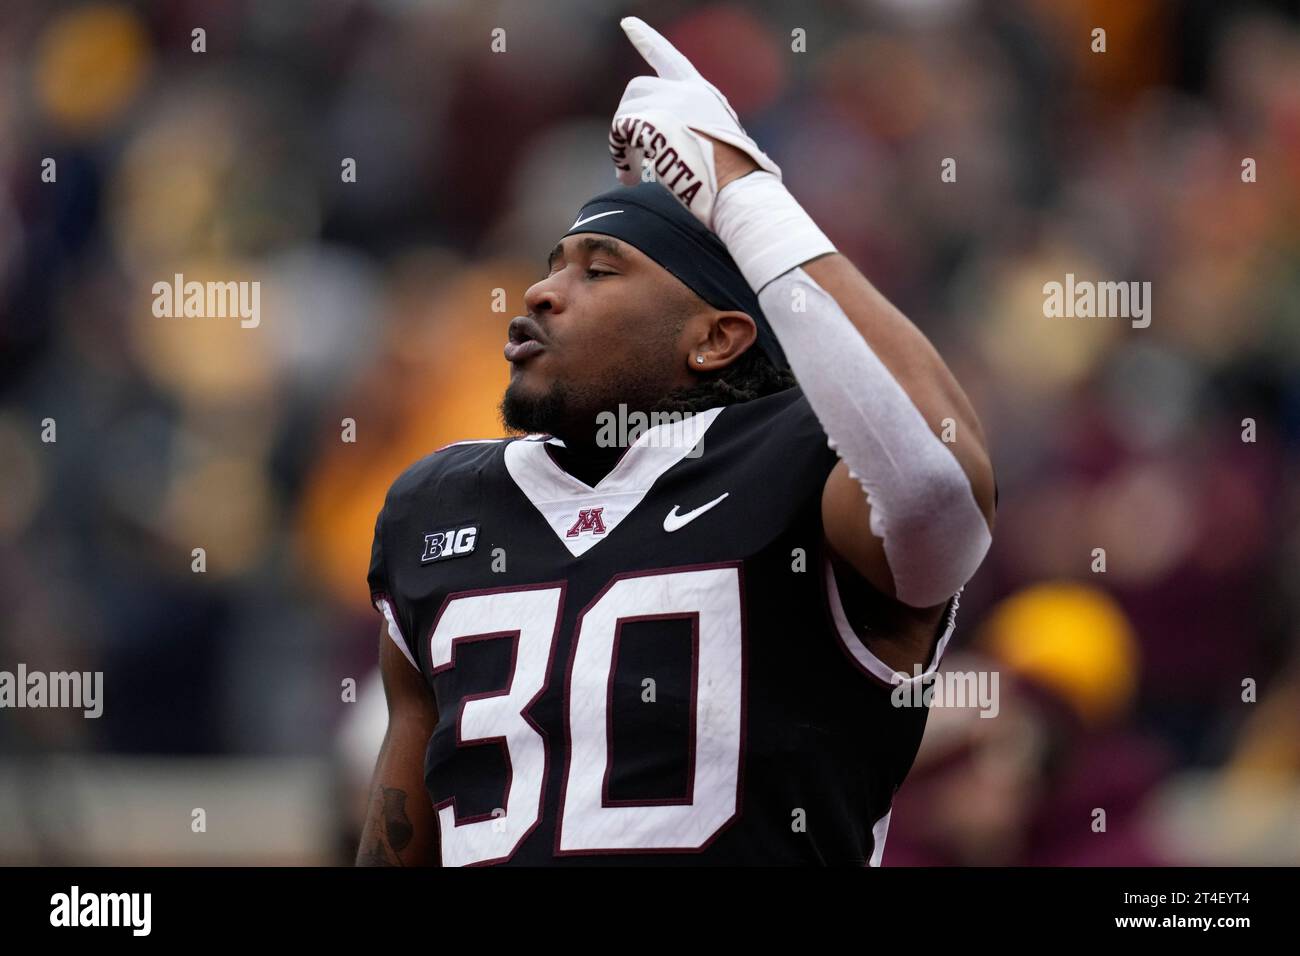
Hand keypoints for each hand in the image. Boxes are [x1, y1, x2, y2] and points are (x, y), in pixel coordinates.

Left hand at [609, 16, 778, 227]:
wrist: (737, 188)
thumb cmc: (731, 179)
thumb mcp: (714, 141)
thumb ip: (685, 131)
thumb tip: (652, 146)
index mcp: (701, 93)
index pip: (668, 58)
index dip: (646, 39)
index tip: (627, 23)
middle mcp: (685, 91)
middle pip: (636, 89)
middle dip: (627, 121)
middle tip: (630, 157)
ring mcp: (670, 103)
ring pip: (625, 112)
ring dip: (622, 144)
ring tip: (632, 173)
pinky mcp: (654, 121)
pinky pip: (620, 132)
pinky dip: (620, 157)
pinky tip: (631, 177)